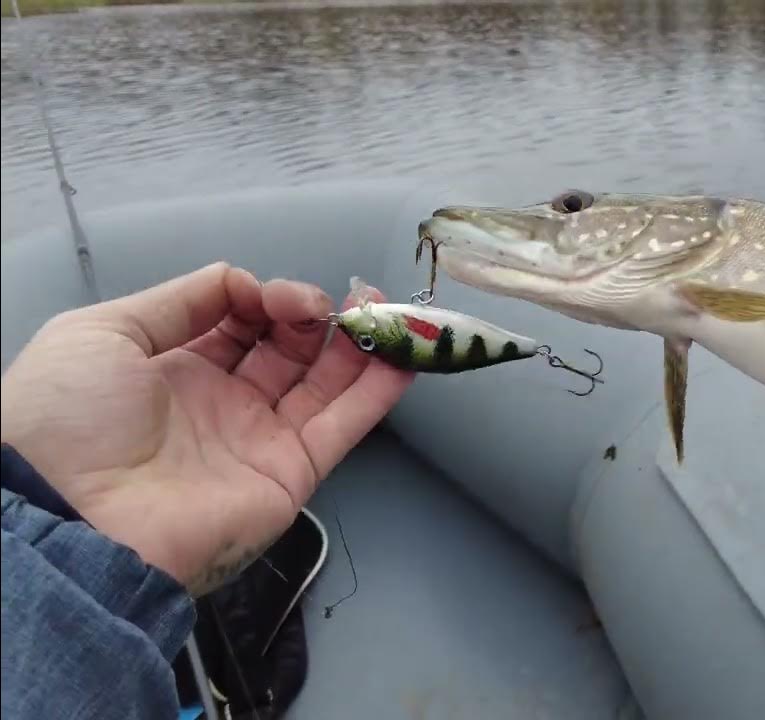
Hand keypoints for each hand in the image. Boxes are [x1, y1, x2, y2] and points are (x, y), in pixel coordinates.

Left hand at [0, 262, 414, 595]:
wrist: (67, 517)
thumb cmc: (66, 420)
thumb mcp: (102, 333)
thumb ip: (180, 300)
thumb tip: (244, 280)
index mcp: (173, 369)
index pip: (240, 323)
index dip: (265, 298)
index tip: (272, 294)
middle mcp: (221, 404)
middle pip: (289, 350)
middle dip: (319, 316)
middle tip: (346, 297)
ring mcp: (259, 440)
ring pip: (325, 384)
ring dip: (361, 344)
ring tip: (387, 312)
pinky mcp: (291, 475)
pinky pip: (343, 425)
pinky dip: (380, 389)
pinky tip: (406, 350)